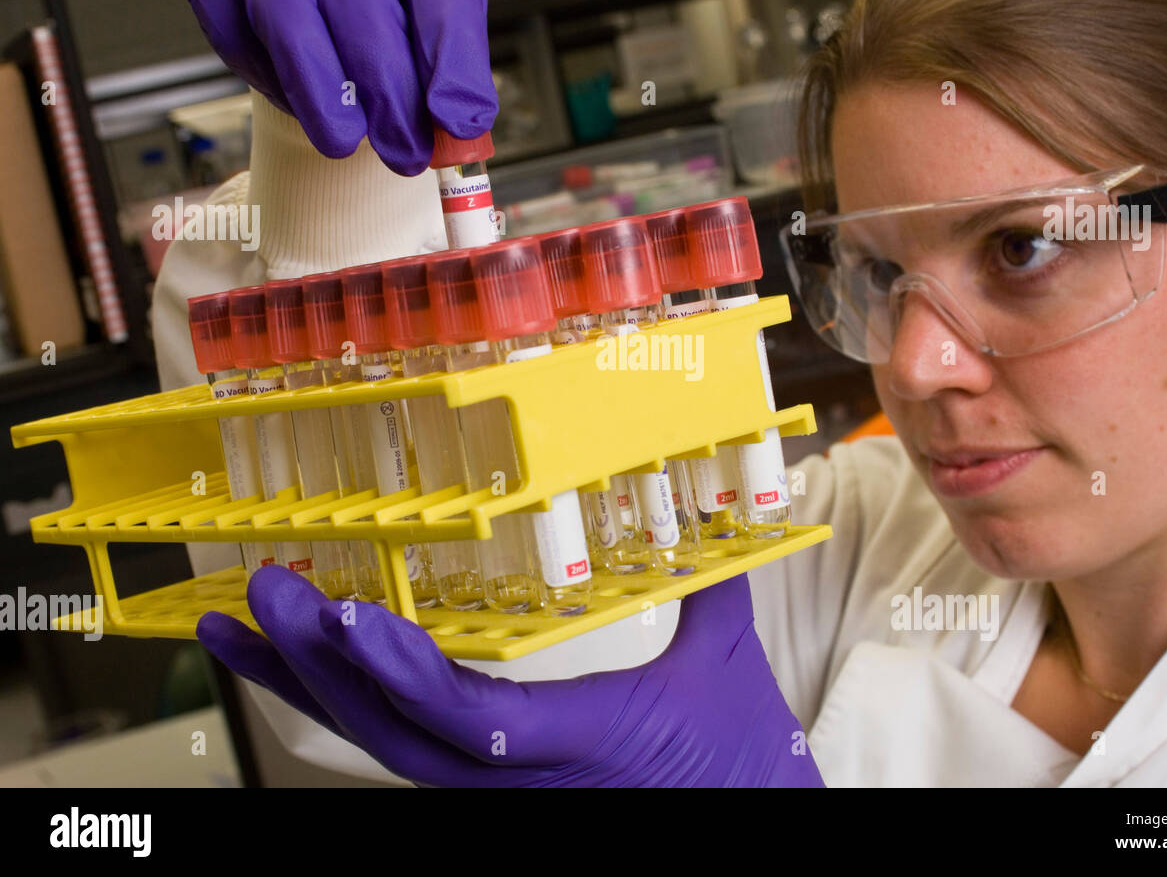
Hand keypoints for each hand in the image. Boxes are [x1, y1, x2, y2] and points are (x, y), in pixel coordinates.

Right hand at [186, 0, 496, 174]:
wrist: (339, 46)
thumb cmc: (399, 42)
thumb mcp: (439, 58)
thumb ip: (452, 89)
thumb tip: (459, 133)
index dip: (449, 48)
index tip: (457, 119)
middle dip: (384, 79)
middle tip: (405, 150)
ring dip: (316, 82)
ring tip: (342, 143)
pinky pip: (231, 20)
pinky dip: (264, 73)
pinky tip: (298, 107)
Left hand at [198, 564, 823, 786]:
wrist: (753, 820)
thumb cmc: (741, 760)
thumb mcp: (727, 666)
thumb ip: (705, 582)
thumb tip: (710, 508)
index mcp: (583, 745)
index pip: (479, 720)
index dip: (407, 674)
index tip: (352, 619)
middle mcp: (526, 782)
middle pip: (397, 738)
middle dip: (318, 668)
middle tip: (264, 598)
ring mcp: (505, 792)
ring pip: (388, 749)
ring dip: (312, 687)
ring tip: (250, 629)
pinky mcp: (498, 788)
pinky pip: (410, 750)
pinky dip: (352, 703)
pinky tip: (313, 667)